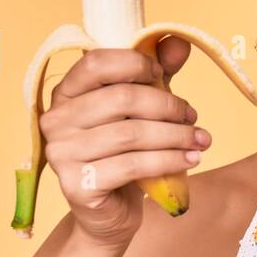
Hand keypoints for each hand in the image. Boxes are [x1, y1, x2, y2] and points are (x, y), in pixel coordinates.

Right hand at [38, 35, 210, 246]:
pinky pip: (132, 166)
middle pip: (121, 99)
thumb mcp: (141, 112)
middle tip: (192, 118)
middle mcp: (55, 121)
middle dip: (167, 105)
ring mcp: (62, 154)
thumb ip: (156, 76)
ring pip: (130, 134)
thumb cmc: (124, 156)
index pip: (95, 63)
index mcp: (65, 94)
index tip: (164, 76)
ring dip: (175, 136)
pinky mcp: (77, 186)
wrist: (109, 214)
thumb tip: (180, 43)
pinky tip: (190, 160)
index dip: (136, 63)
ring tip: (200, 141)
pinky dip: (169, 161)